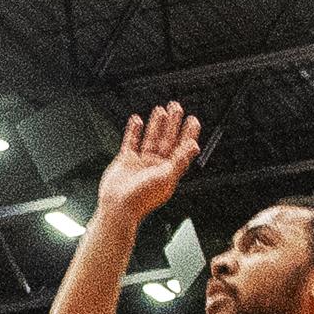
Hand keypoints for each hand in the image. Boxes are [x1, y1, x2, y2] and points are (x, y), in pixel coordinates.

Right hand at [96, 102, 200, 223]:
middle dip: (173, 123)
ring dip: (156, 124)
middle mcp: (157, 165)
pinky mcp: (126, 161)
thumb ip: (180, 160)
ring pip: (150, 138)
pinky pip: (131, 141)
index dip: (188, 133)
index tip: (193, 120)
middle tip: (177, 107)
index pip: (182, 147)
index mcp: (169, 170)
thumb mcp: (166, 177)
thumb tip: (194, 146)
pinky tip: (137, 120)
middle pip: (167, 139)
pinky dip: (134, 131)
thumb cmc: (142, 198)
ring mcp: (141, 162)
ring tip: (160, 110)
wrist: (118, 206)